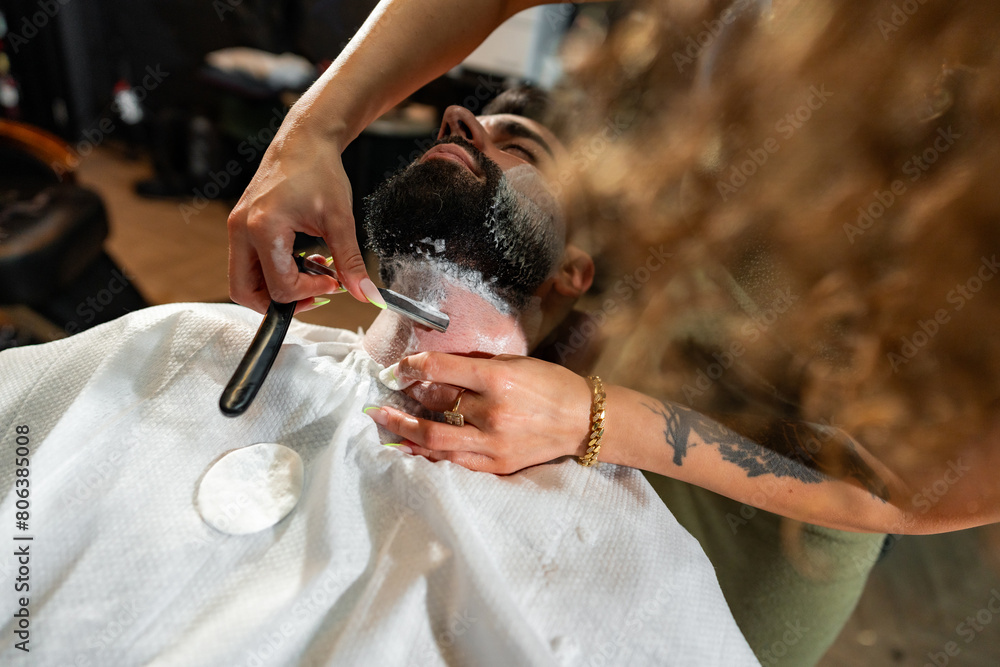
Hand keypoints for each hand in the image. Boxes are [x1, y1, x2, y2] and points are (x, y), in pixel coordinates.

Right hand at [227, 116, 376, 312]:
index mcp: (263, 228)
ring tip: (310, 275)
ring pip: (244, 281)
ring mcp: (237, 228)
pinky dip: (272, 272)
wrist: (304, 140)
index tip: (334, 281)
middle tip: (313, 293)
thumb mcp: (340, 220)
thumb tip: (366, 295)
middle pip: (245, 292)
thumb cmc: (319, 171)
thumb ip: (350, 262)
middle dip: (281, 302)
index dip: (309, 292)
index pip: (279, 286)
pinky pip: (248, 264)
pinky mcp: (240, 226)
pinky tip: (300, 260)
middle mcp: (241, 230)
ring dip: (276, 288)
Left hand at [366, 352, 592, 473]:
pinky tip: (409, 445)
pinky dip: (427, 453)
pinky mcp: (496, 464)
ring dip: (403, 428)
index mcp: (498, 378)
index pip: (439, 369)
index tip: (398, 367)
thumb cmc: (549, 384)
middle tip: (386, 392)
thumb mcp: (514, 363)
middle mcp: (492, 411)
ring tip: (382, 420)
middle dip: (406, 396)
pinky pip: (453, 461)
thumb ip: (475, 366)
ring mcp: (493, 442)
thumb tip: (435, 368)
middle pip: (434, 403)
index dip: (411, 366)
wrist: (583, 419)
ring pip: (434, 438)